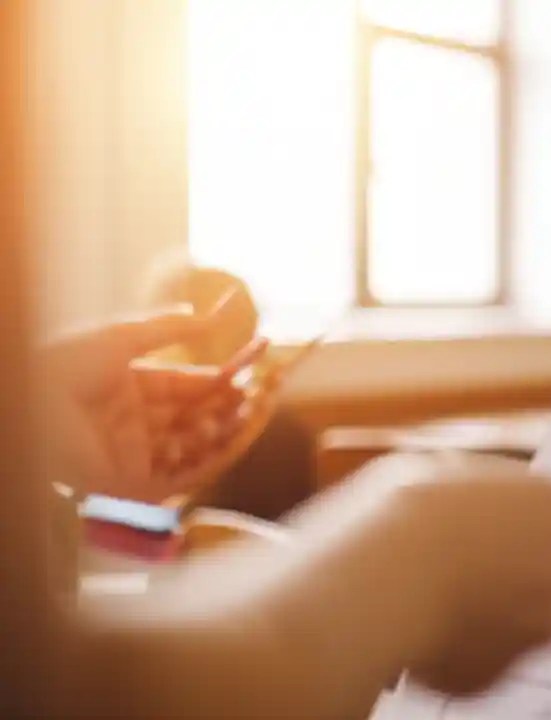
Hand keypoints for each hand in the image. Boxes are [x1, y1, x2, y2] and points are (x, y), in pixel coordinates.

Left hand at [42, 308, 271, 503]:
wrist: (29, 406)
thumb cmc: (61, 365)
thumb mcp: (121, 336)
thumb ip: (169, 327)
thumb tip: (211, 314)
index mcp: (123, 391)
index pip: (183, 385)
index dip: (219, 374)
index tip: (254, 361)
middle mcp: (131, 426)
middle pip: (196, 416)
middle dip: (233, 402)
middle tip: (270, 385)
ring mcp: (135, 457)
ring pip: (197, 445)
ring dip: (232, 426)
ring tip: (263, 404)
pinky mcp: (137, 485)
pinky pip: (189, 473)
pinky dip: (219, 454)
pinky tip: (242, 432)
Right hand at [370, 454, 550, 696]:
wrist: (383, 579)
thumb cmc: (408, 511)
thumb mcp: (443, 465)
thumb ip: (477, 483)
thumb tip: (466, 487)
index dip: (511, 521)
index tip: (481, 523)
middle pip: (539, 572)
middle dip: (502, 571)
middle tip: (451, 561)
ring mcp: (536, 628)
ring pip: (512, 621)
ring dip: (482, 613)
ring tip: (427, 594)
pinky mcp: (497, 674)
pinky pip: (477, 659)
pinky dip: (453, 649)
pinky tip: (418, 624)